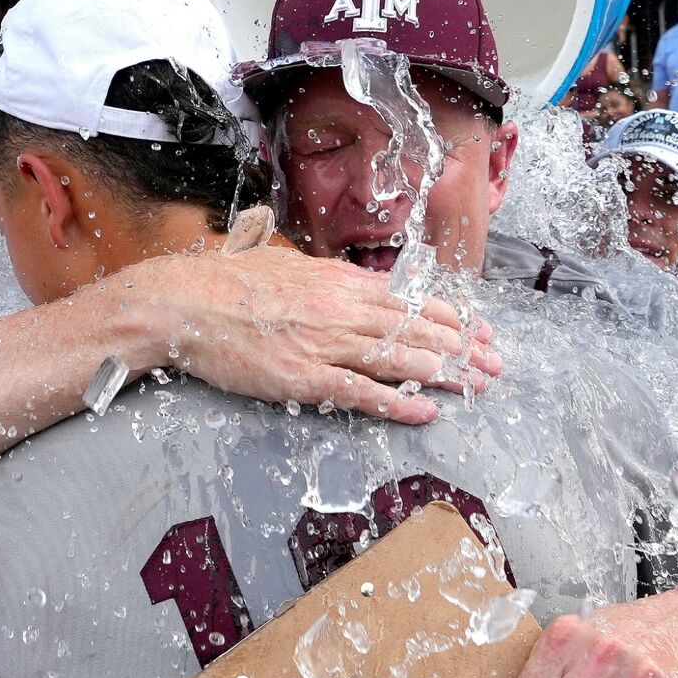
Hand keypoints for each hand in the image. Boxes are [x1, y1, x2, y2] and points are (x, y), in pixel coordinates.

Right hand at [115, 247, 500, 421]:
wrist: (181, 302)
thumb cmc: (229, 284)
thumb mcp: (290, 265)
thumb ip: (331, 277)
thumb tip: (365, 284)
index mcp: (340, 281)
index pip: (412, 300)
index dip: (452, 317)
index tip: (480, 330)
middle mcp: (341, 309)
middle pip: (417, 329)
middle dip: (463, 348)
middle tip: (495, 364)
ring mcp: (325, 344)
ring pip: (399, 359)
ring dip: (444, 374)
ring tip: (476, 386)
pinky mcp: (304, 377)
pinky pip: (361, 392)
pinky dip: (398, 403)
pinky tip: (427, 411)